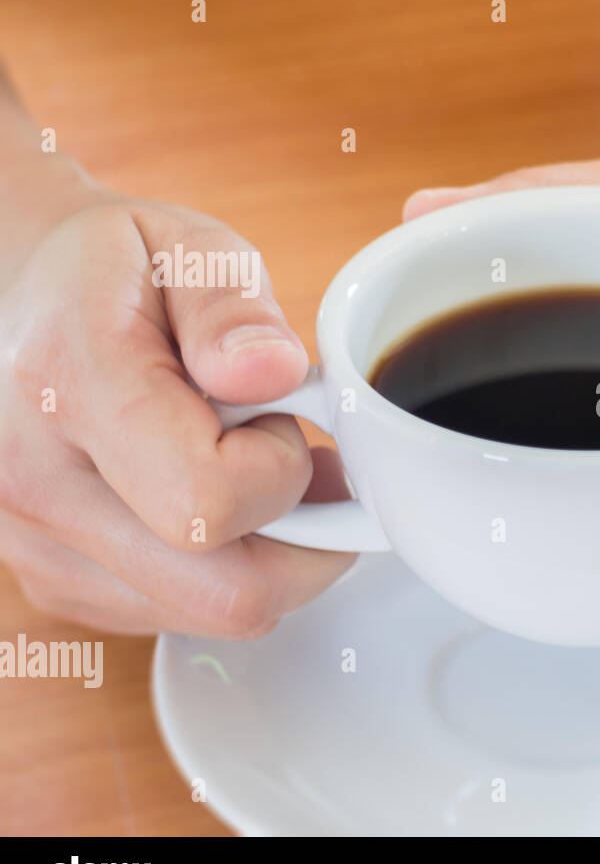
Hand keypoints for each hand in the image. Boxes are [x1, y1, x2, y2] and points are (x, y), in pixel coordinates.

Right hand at [0, 193, 355, 635]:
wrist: (14, 300)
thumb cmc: (113, 270)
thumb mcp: (186, 247)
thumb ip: (231, 307)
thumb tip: (268, 373)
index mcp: (68, 386)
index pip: (210, 500)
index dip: (281, 469)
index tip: (285, 416)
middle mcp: (36, 483)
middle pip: (226, 592)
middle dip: (306, 538)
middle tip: (304, 462)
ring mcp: (33, 544)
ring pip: (209, 615)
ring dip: (269, 556)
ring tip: (257, 469)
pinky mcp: (51, 581)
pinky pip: (174, 617)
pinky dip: (222, 573)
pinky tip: (216, 500)